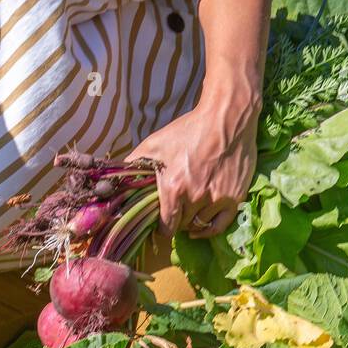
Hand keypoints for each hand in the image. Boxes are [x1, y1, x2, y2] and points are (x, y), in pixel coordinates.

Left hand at [125, 98, 259, 239]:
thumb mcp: (154, 144)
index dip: (161, 227)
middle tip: (173, 213)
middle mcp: (195, 197)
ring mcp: (217, 199)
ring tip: (186, 214)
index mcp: (173, 188)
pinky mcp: (235, 197)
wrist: (226, 119)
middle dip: (176, 222)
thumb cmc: (188, 130)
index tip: (159, 224)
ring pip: (200, 225)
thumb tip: (112, 178)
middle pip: (182, 225)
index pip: (165, 225)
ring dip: (191, 223)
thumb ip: (133, 164)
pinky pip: (220, 225)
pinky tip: (202, 225)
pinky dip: (209, 229)